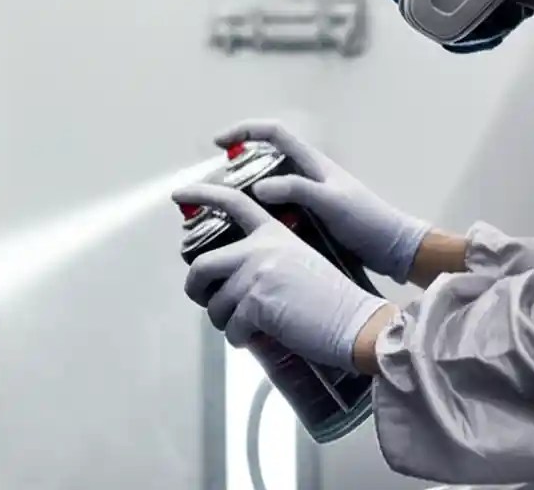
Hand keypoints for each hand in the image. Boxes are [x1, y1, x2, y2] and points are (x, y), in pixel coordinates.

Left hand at [173, 182, 389, 371]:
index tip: (178, 194)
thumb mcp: (300, 261)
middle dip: (196, 289)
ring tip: (244, 327)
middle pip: (202, 266)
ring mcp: (257, 275)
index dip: (202, 194)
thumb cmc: (331, 299)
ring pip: (214, 305)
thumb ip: (266, 259)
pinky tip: (254, 339)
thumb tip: (232, 278)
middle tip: (203, 300)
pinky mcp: (256, 304)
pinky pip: (231, 328)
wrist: (356, 322)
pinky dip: (239, 339)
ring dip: (224, 322)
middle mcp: (261, 249)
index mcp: (274, 233)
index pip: (232, 202)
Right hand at [216, 119, 430, 283]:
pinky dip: (258, 218)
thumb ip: (297, 190)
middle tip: (212, 188)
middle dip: (235, 168)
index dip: (244, 131)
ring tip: (220, 215)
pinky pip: (275, 212)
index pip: (273, 134)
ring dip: (243, 197)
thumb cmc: (368, 222)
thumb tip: (259, 187)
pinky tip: (245, 236)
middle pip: (264, 161)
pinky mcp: (310, 219)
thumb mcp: (332, 203)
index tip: (218, 143)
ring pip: (267, 189)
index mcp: (314, 164)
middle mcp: (308, 176)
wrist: (394, 250)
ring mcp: (309, 198)